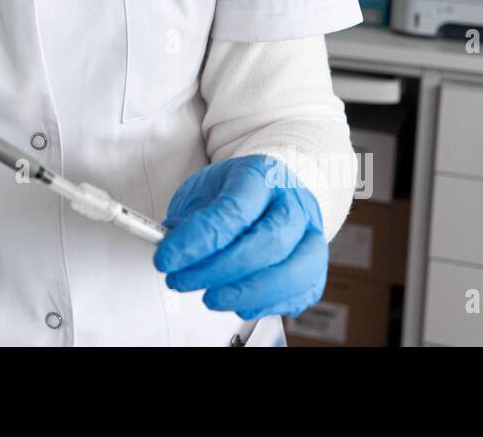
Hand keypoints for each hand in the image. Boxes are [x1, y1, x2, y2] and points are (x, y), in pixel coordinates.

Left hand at [154, 155, 326, 319]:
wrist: (272, 190)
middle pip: (268, 242)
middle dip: (219, 270)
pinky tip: (237, 304)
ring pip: (293, 273)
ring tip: (209, 297)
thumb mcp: (204, 190)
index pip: (235, 211)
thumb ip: (188, 219)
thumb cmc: (236, 192)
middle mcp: (294, 205)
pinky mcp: (316, 269)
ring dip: (244, 294)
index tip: (166, 258)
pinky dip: (265, 305)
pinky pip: (298, 295)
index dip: (199, 240)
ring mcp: (312, 237)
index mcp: (262, 176)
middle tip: (182, 280)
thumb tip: (172, 250)